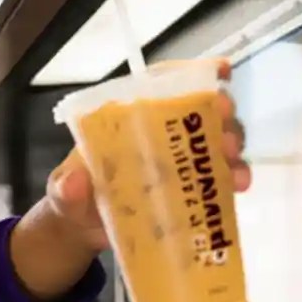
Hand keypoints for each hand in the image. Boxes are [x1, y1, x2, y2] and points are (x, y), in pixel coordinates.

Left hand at [45, 59, 252, 253]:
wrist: (82, 231)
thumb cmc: (72, 197)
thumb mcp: (63, 190)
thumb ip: (65, 186)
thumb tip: (72, 181)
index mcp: (130, 123)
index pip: (164, 88)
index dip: (194, 75)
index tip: (220, 70)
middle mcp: (161, 135)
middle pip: (200, 111)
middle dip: (219, 113)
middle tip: (223, 128)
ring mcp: (179, 161)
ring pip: (216, 141)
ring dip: (231, 146)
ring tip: (232, 162)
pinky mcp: (191, 189)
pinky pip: (220, 177)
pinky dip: (234, 176)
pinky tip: (238, 185)